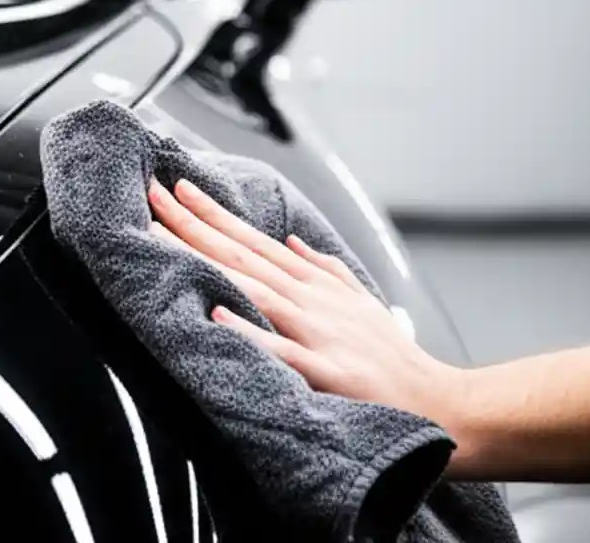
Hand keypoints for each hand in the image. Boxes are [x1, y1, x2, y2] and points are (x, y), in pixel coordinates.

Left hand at [146, 179, 469, 435]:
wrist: (436, 402)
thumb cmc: (392, 357)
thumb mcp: (360, 301)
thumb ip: (323, 269)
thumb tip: (291, 240)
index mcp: (314, 285)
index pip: (253, 241)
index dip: (213, 213)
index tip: (177, 188)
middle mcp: (310, 301)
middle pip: (242, 256)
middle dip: (195, 223)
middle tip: (153, 195)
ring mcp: (317, 333)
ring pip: (253, 289)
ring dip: (207, 261)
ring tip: (164, 239)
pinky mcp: (327, 372)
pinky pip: (282, 351)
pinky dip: (252, 331)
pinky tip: (219, 312)